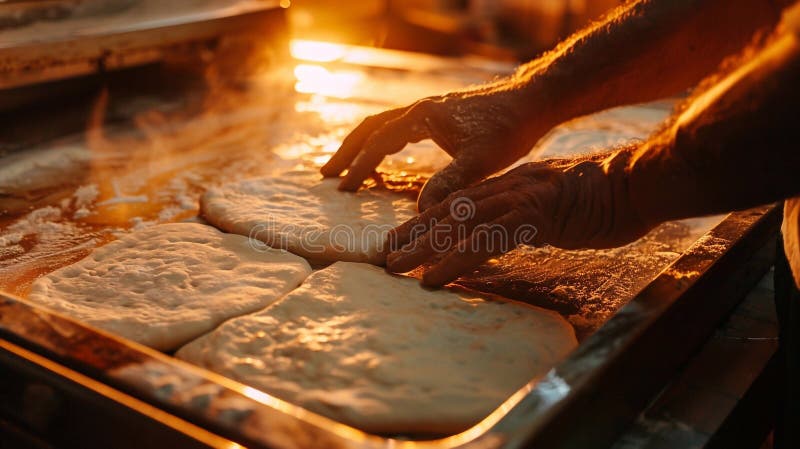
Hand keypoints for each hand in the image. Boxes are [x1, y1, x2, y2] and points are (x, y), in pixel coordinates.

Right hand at [321, 85, 557, 210]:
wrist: (533, 101)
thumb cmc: (509, 129)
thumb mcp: (479, 161)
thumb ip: (450, 185)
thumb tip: (421, 213)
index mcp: (421, 116)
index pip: (378, 141)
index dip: (359, 166)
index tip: (342, 189)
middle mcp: (420, 109)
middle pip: (371, 128)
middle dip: (348, 152)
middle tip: (327, 175)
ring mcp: (430, 111)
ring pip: (384, 126)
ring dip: (363, 146)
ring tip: (348, 167)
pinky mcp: (441, 117)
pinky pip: (401, 129)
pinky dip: (385, 144)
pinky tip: (387, 158)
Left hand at [383, 149, 653, 285]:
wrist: (642, 181)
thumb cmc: (608, 197)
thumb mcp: (560, 205)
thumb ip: (533, 215)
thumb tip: (515, 231)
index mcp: (514, 184)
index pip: (462, 202)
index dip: (430, 220)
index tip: (404, 237)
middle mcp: (510, 188)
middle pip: (452, 211)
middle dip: (415, 232)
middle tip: (384, 252)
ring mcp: (522, 199)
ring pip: (460, 225)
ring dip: (423, 248)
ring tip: (394, 267)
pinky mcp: (536, 217)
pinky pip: (487, 243)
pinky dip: (456, 262)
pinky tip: (433, 278)